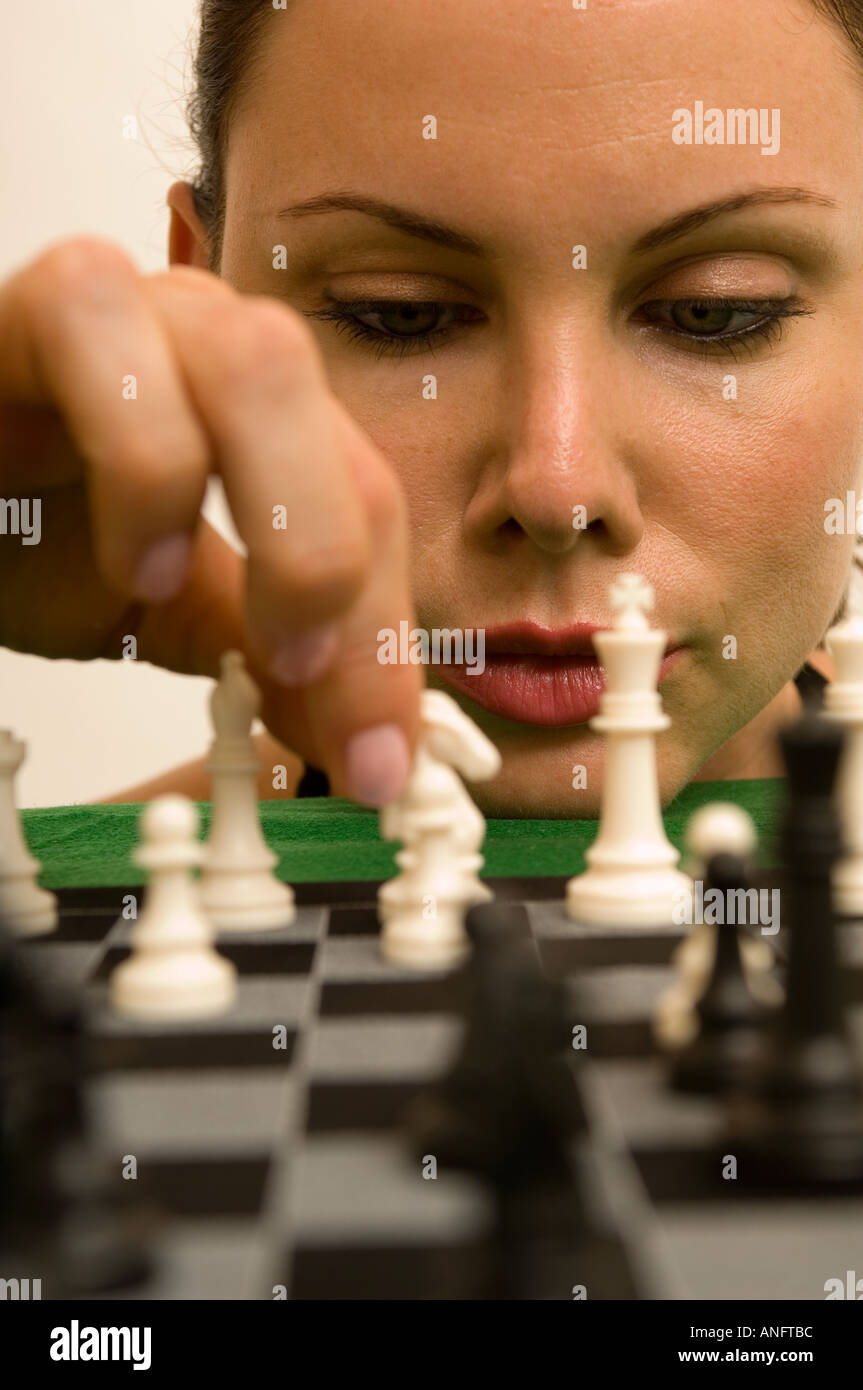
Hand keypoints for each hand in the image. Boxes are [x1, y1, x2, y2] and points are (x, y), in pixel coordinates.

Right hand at [0, 237, 420, 803]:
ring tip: (197, 608)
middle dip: (344, 589)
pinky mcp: (44, 307)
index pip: (375, 517)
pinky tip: (131, 557)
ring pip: (260, 368)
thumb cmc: (28, 530)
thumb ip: (271, 667)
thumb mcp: (170, 613)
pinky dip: (138, 454)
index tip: (375, 764)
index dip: (385, 646)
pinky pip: (112, 337)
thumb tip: (365, 750)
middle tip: (300, 682)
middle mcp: (227, 352)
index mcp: (276, 423)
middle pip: (349, 445)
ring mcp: (147, 313)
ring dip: (270, 514)